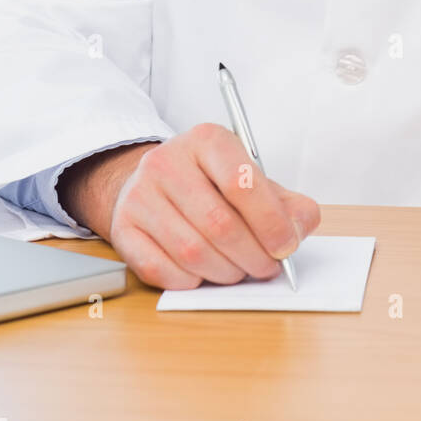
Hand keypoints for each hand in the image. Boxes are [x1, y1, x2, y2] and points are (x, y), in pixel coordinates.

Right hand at [58, 128, 320, 289]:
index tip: (285, 246)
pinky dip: (190, 280)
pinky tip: (203, 272)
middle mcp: (167, 162)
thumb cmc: (211, 183)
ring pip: (192, 251)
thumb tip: (299, 228)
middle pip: (218, 223)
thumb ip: (285, 202)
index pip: (241, 182)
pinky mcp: (122, 228)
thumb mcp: (251, 178)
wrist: (154, 182)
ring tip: (238, 270)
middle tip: (266, 267)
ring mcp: (140, 195)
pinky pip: (161, 269)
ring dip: (225, 272)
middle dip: (252, 255)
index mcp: (207, 140)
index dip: (270, 221)